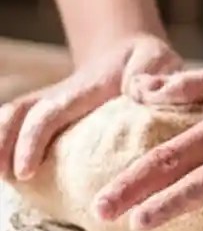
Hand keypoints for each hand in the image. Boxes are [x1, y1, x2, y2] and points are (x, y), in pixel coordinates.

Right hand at [0, 34, 180, 181]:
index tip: (26, 170)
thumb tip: (140, 92)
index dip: (33, 140)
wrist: (130, 51)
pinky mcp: (49, 111)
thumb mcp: (160, 61)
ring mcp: (52, 100)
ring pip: (14, 115)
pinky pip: (20, 121)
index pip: (52, 111)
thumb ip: (159, 78)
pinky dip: (4, 139)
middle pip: (22, 113)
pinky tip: (4, 169)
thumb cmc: (148, 63)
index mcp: (87, 87)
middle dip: (5, 145)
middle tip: (7, 179)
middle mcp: (62, 93)